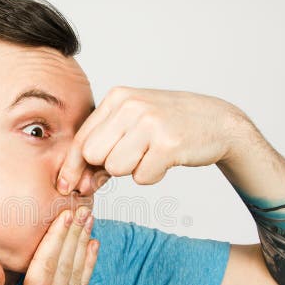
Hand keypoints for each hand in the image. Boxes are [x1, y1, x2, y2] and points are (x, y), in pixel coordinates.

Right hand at [0, 205, 98, 284]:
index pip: (47, 267)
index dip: (57, 239)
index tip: (65, 215)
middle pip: (66, 268)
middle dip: (75, 235)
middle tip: (83, 208)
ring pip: (77, 276)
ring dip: (84, 246)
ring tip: (89, 220)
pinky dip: (87, 265)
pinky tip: (92, 245)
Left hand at [56, 86, 249, 192]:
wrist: (218, 121)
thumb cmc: (169, 125)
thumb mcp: (132, 125)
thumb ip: (104, 148)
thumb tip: (79, 184)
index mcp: (118, 98)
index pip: (82, 138)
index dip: (72, 166)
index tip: (66, 186)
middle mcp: (131, 106)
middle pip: (94, 155)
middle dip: (107, 167)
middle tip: (131, 159)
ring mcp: (151, 123)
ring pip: (116, 168)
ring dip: (133, 170)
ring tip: (151, 154)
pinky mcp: (168, 144)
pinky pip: (142, 177)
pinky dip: (152, 175)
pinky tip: (166, 159)